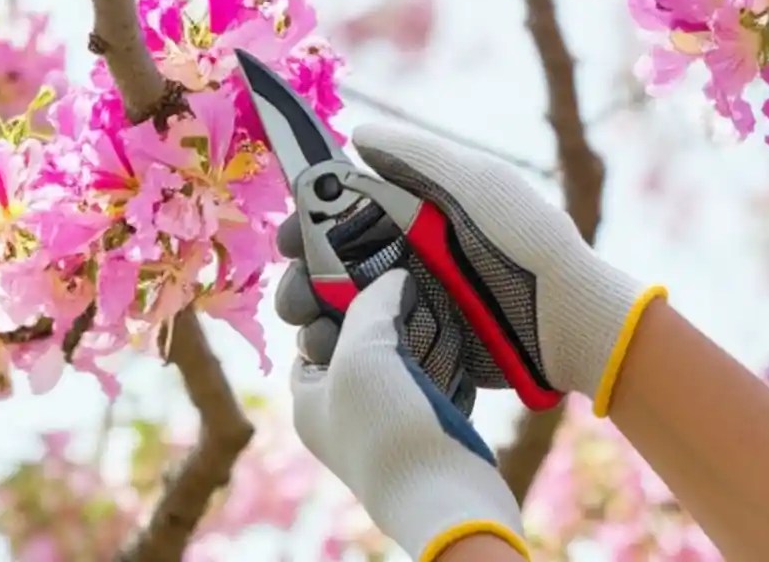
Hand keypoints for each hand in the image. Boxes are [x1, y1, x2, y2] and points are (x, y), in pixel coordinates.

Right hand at [283, 123, 666, 415]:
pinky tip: (340, 360)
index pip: (337, 215)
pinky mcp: (419, 348)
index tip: (286, 240)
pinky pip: (368, 350)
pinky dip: (346, 354)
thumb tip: (354, 135)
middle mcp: (403, 257)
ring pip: (338, 313)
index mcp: (411, 213)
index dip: (303, 225)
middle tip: (299, 301)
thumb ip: (416, 156)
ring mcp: (409, 306)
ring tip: (317, 335)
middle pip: (326, 268)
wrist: (570, 320)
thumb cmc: (527, 241)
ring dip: (315, 323)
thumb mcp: (476, 182)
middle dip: (300, 282)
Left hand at [288, 269, 527, 561]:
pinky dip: (447, 360)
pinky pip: (435, 378)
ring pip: (402, 356)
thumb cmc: (388, 428)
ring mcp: (387, 422)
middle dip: (384, 311)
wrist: (449, 500)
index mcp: (308, 396)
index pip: (309, 330)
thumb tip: (393, 277)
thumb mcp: (362, 351)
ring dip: (422, 333)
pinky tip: (460, 347)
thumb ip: (370, 303)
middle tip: (407, 283)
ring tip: (439, 309)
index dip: (329, 298)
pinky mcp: (429, 428)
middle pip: (358, 339)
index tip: (359, 268)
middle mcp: (342, 410)